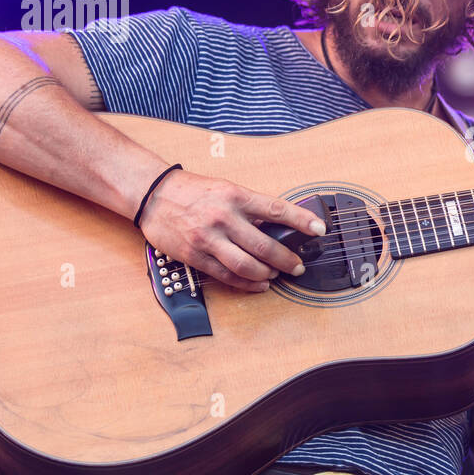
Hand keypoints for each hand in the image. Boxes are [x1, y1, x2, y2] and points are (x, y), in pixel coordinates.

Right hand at [137, 169, 326, 291]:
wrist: (153, 195)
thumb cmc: (193, 191)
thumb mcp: (226, 190)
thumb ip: (250, 208)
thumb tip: (278, 227)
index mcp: (235, 196)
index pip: (277, 209)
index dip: (302, 220)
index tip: (320, 229)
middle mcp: (224, 217)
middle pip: (265, 245)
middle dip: (287, 260)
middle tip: (298, 266)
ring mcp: (208, 238)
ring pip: (247, 265)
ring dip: (267, 274)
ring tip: (276, 276)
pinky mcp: (195, 255)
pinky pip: (226, 275)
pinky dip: (246, 284)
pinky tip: (258, 285)